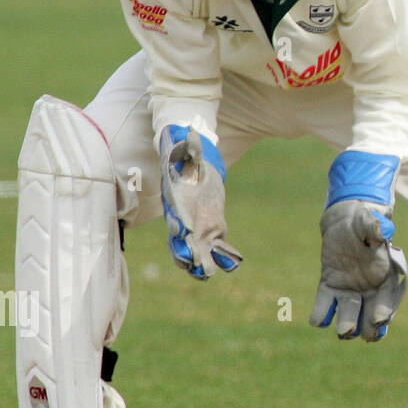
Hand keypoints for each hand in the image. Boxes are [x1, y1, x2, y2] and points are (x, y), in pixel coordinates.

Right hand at [158, 126, 242, 278]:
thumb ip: (189, 147)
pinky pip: (216, 246)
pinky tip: (231, 266)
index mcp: (177, 199)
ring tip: (207, 274)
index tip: (183, 232)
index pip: (176, 213)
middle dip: (186, 252)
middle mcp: (183, 217)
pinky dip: (221, 256)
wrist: (192, 167)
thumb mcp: (187, 151)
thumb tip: (191, 133)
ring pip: (195, 249)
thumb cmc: (187, 159)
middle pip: (182, 239)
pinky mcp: (211, 228)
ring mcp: (196, 226)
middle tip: (194, 264)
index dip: (179, 222)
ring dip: (200, 262)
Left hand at [309, 200, 406, 341]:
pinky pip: (326, 306)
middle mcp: (370, 288)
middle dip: (369, 327)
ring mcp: (349, 291)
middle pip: (372, 315)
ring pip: (350, 315)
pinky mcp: (330, 288)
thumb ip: (376, 228)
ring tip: (344, 332)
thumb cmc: (362, 221)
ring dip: (347, 326)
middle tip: (365, 333)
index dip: (385, 310)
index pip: (388, 298)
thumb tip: (384, 230)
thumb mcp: (369, 222)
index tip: (380, 319)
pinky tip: (318, 320)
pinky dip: (321, 314)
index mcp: (386, 275)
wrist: (344, 222)